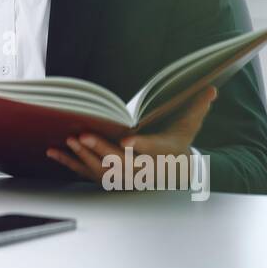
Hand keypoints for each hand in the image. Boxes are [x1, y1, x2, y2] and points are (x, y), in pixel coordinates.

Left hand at [45, 85, 215, 187]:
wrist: (175, 174)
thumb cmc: (179, 145)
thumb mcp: (190, 126)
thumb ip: (197, 107)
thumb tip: (213, 88)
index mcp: (163, 153)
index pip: (152, 150)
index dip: (140, 146)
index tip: (127, 141)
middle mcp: (143, 169)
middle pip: (121, 162)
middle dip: (101, 149)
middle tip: (83, 135)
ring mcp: (125, 176)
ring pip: (103, 170)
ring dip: (84, 157)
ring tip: (69, 141)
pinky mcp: (110, 178)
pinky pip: (87, 173)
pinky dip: (70, 164)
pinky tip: (53, 152)